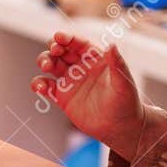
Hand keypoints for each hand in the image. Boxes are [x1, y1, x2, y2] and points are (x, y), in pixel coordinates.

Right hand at [30, 33, 143, 150]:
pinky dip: (39, 84)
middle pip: (61, 50)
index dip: (68, 38)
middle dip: (54, 47)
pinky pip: (46, 86)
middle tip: (53, 52)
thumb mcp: (123, 84)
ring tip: (46, 66)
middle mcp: (81, 67)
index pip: (79, 43)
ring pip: (51, 64)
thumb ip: (117, 65)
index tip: (59, 37)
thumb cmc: (127, 104)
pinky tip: (40, 87)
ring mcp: (70, 81)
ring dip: (44, 60)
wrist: (120, 129)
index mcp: (95, 58)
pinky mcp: (62, 97)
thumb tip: (112, 45)